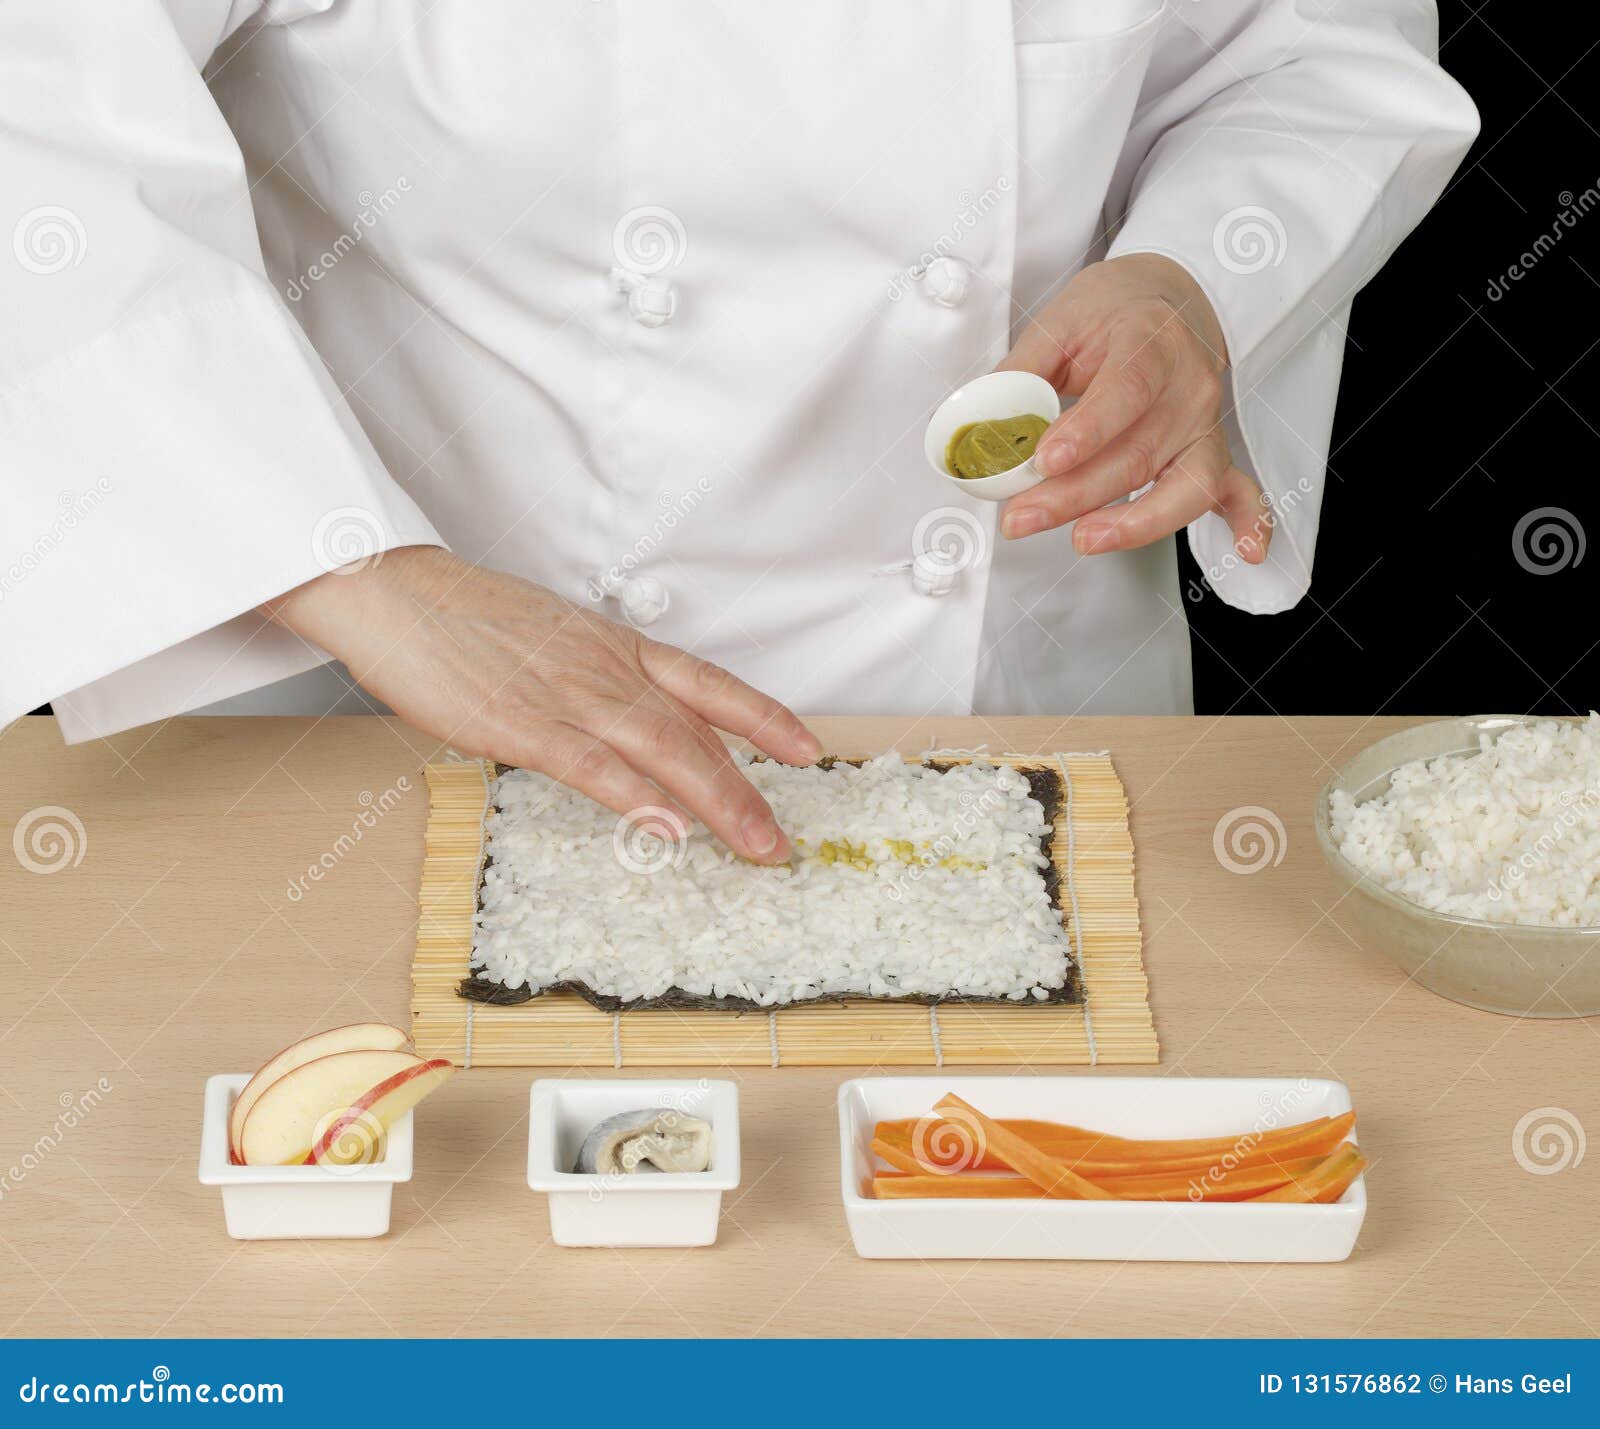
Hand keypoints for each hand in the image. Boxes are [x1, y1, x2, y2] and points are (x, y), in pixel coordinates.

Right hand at [261, 547, 820, 863]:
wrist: (396, 589)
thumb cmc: (465, 617)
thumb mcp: (552, 639)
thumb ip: (594, 678)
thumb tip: (624, 713)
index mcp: (615, 648)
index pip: (708, 683)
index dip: (763, 717)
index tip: (807, 748)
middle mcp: (606, 670)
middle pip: (696, 730)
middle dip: (748, 788)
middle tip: (781, 841)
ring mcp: (567, 695)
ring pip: (662, 750)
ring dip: (715, 802)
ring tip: (754, 846)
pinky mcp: (521, 723)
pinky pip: (590, 765)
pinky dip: (634, 798)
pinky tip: (666, 829)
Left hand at [996, 253, 1270, 561]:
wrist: (1168, 296)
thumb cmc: (1108, 313)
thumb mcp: (1058, 323)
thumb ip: (1020, 375)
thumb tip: (981, 428)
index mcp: (1150, 341)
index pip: (1125, 391)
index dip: (1086, 430)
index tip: (1045, 460)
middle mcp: (1189, 386)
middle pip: (1139, 452)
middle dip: (1075, 495)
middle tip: (1019, 519)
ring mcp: (1205, 424)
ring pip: (1183, 484)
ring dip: (1136, 522)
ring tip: (1084, 541)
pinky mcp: (1212, 451)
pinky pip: (1239, 489)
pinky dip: (1249, 521)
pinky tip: (1247, 551)